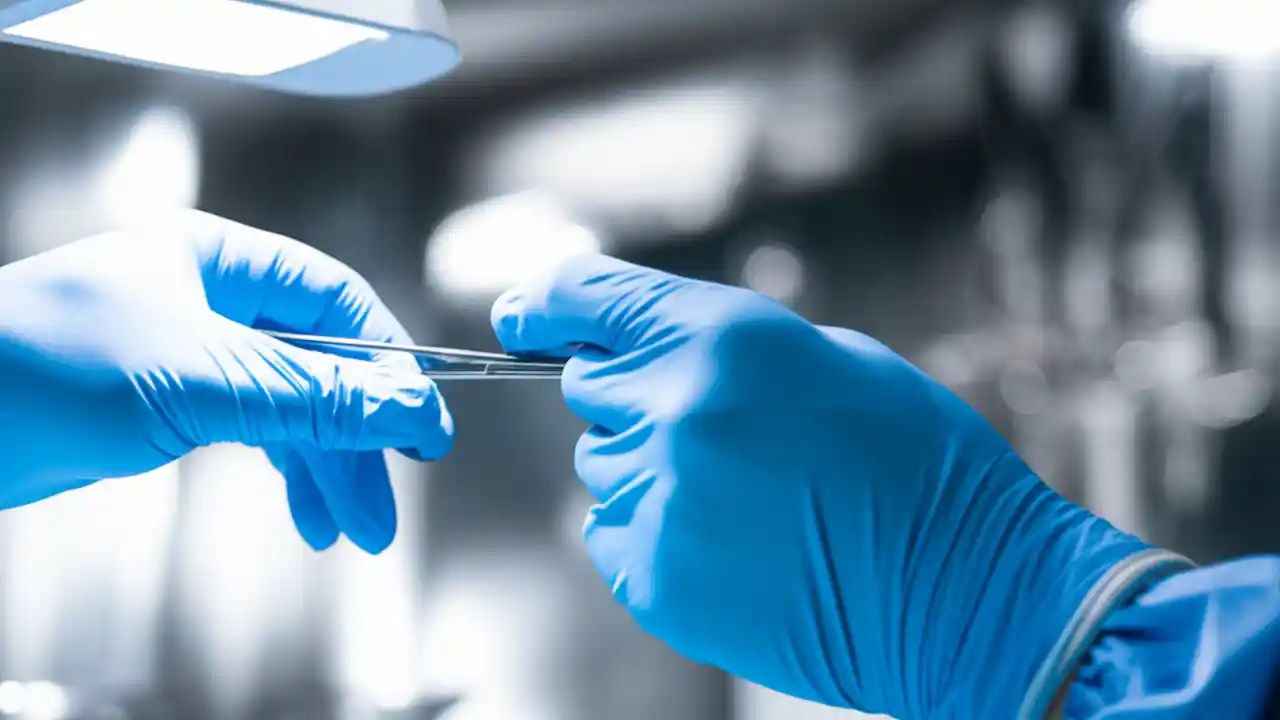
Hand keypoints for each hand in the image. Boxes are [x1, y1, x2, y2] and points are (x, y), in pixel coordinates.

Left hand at [0, 210, 452, 553]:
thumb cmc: (39, 365)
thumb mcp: (205, 381)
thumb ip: (316, 396)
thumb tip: (408, 406)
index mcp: (218, 258)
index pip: (336, 301)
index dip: (387, 364)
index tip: (422, 424)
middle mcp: (208, 300)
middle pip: (318, 364)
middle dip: (353, 438)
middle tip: (384, 504)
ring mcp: (186, 354)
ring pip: (286, 406)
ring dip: (322, 466)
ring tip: (349, 527)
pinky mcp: (163, 406)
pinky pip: (249, 432)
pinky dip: (280, 470)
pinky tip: (303, 508)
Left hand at [492, 255, 1175, 717]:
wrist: (966, 591)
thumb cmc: (917, 466)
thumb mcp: (830, 361)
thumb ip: (720, 349)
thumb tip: (646, 353)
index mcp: (722, 340)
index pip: (589, 299)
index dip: (549, 303)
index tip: (523, 315)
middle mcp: (675, 412)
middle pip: (591, 388)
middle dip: (636, 396)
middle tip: (715, 429)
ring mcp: (660, 500)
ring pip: (603, 465)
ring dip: (649, 466)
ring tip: (743, 495)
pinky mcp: (655, 578)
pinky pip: (613, 534)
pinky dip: (654, 532)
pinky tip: (730, 542)